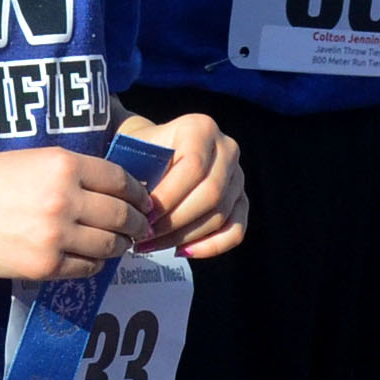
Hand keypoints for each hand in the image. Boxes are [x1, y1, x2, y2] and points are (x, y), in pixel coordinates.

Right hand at [0, 148, 147, 283]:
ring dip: (119, 246)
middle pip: (120, 215)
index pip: (119, 180)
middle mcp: (65, 198)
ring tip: (118, 245)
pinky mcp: (44, 265)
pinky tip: (90, 259)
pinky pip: (86, 268)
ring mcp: (55, 235)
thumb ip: (71, 172)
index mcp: (63, 165)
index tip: (142, 201)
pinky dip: (94, 264)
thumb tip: (110, 189)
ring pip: (108, 245)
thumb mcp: (33, 159)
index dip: (137, 193)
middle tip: (138, 227)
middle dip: (135, 223)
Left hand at [125, 112, 245, 259]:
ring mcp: (238, 176)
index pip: (194, 167)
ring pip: (220, 215)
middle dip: (175, 221)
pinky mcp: (241, 200)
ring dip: (183, 237)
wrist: (156, 152)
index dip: (169, 196)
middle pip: (211, 194)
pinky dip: (210, 246)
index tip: (143, 216)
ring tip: (152, 244)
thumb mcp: (138, 153)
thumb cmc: (142, 153)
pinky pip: (235, 230)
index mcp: (202, 128)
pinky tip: (182, 251)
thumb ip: (142, 176)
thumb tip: (140, 213)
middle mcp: (228, 148)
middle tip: (144, 236)